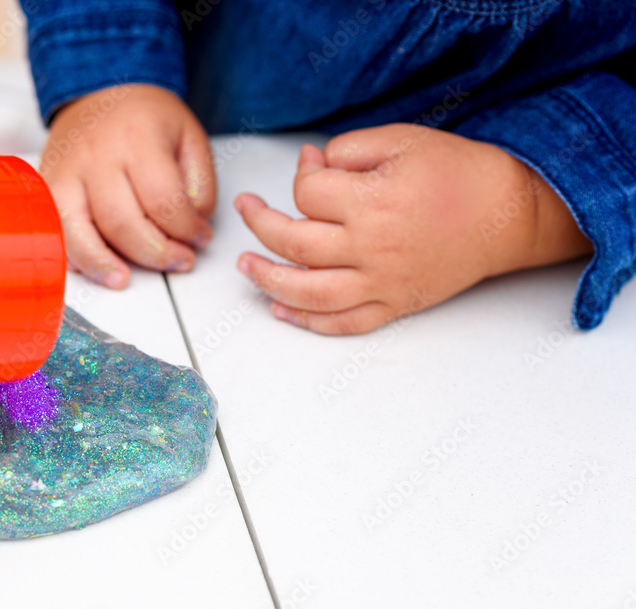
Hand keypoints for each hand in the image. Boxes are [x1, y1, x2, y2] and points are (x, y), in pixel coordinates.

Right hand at [41, 84, 215, 287]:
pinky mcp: (46, 188)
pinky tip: (92, 266)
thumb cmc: (145, 118)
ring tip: (123, 279)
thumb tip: (192, 229)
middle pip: (123, 223)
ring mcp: (65, 172)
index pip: (164, 201)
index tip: (199, 237)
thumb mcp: (189, 136)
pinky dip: (71, 255)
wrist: (99, 91)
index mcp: (138, 139)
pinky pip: (54, 230)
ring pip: (78, 231)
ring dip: (102, 264)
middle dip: (155, 253)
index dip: (187, 230)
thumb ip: (199, 183)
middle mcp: (96, 156)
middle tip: (178, 261)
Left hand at [235, 124, 591, 334]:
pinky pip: (344, 322)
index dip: (302, 175)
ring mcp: (382, 282)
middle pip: (295, 243)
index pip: (308, 194)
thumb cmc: (457, 173)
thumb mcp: (401, 141)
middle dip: (260, 224)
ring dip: (268, 281)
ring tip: (245, 267)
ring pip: (309, 292)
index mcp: (372, 203)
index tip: (311, 166)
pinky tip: (282, 310)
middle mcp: (372, 248)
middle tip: (246, 209)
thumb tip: (309, 162)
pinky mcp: (395, 304)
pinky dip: (309, 322)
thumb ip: (348, 150)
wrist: (507, 214)